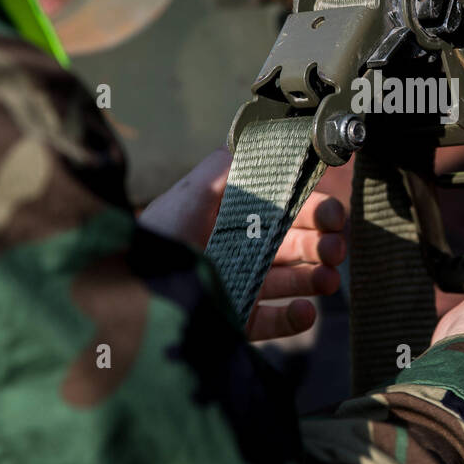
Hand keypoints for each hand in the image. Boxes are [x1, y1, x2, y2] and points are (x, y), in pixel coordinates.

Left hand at [139, 147, 346, 340]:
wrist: (128, 295)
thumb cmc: (158, 239)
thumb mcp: (190, 193)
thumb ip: (226, 168)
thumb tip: (265, 143)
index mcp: (229, 216)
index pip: (280, 209)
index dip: (311, 209)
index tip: (333, 214)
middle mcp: (235, 249)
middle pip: (291, 244)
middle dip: (320, 243)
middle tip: (336, 246)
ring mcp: (236, 286)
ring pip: (288, 280)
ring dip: (315, 277)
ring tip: (329, 279)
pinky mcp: (233, 321)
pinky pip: (271, 321)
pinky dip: (294, 317)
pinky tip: (306, 310)